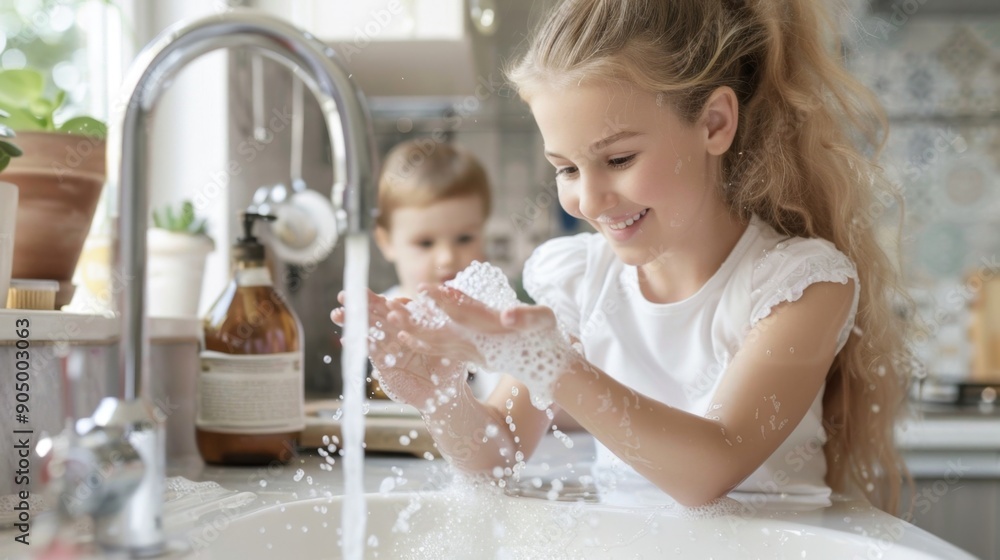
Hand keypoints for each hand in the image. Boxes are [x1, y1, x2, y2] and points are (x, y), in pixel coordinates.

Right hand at [330, 289, 467, 411]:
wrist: (446, 394)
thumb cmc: (450, 365)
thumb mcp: (447, 342)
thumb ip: (435, 324)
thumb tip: (426, 303)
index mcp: (412, 324)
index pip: (396, 308)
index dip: (386, 302)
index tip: (379, 297)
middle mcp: (398, 334)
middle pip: (378, 316)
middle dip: (361, 305)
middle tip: (344, 295)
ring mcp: (390, 349)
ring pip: (370, 332)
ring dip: (354, 322)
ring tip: (337, 314)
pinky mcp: (386, 366)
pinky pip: (372, 354)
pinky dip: (360, 346)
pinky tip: (348, 339)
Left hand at [392, 284, 580, 408]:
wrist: (546, 367)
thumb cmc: (546, 336)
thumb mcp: (545, 321)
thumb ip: (527, 317)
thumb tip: (507, 315)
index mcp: (495, 331)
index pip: (466, 313)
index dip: (444, 300)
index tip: (424, 288)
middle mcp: (479, 345)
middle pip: (442, 332)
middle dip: (416, 319)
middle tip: (391, 307)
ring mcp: (472, 354)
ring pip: (436, 343)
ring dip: (412, 331)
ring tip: (390, 319)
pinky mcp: (469, 357)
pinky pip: (440, 351)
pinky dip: (421, 344)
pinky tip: (404, 336)